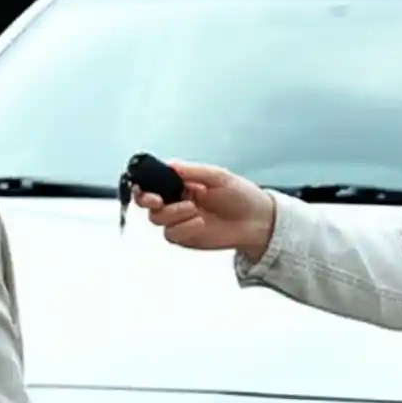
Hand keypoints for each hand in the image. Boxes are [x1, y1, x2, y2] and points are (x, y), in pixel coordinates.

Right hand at [133, 160, 274, 258]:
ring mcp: (179, 219)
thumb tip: (170, 164)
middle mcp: (177, 200)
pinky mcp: (185, 237)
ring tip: (194, 210)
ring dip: (173, 213)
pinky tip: (200, 223)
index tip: (147, 185)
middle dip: (146, 200)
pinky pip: (171, 234)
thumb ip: (192, 171)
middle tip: (158, 200)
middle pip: (147, 202)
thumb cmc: (241, 195)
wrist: (257, 221)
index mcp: (182, 182)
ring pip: (157, 219)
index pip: (154, 181)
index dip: (144, 183)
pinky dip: (183, 228)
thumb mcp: (218, 176)